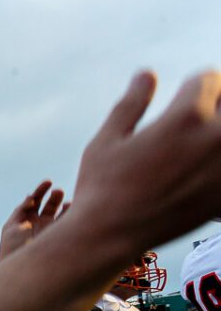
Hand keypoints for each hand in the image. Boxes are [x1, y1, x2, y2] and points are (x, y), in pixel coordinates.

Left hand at [0, 180, 67, 258]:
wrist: (17, 266)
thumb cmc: (11, 247)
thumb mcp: (11, 226)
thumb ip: (21, 210)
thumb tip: (30, 196)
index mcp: (26, 217)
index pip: (35, 199)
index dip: (41, 190)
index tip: (48, 182)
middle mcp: (38, 222)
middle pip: (49, 204)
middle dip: (54, 197)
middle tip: (58, 192)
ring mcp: (49, 229)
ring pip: (59, 212)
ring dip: (63, 204)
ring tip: (66, 201)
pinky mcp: (57, 237)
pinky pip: (66, 223)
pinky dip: (70, 215)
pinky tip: (72, 210)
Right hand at [73, 71, 220, 254]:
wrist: (109, 237)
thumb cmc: (101, 187)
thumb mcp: (107, 140)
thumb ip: (132, 104)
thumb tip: (146, 74)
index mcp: (186, 117)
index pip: (209, 80)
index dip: (196, 85)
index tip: (188, 95)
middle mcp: (215, 138)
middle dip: (216, 107)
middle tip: (200, 120)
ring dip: (216, 136)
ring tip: (202, 146)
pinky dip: (216, 170)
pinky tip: (203, 174)